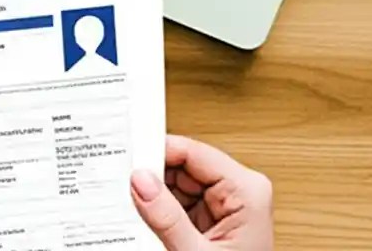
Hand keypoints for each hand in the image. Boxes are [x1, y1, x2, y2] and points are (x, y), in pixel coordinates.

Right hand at [131, 135, 273, 250]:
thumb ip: (166, 217)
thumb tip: (141, 181)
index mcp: (247, 192)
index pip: (195, 152)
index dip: (159, 151)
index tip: (128, 157)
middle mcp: (240, 193)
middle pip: (184, 166)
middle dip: (153, 177)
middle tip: (124, 185)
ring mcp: (226, 206)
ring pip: (178, 183)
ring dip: (155, 194)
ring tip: (134, 207)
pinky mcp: (213, 220)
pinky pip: (179, 202)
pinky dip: (160, 209)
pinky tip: (145, 217)